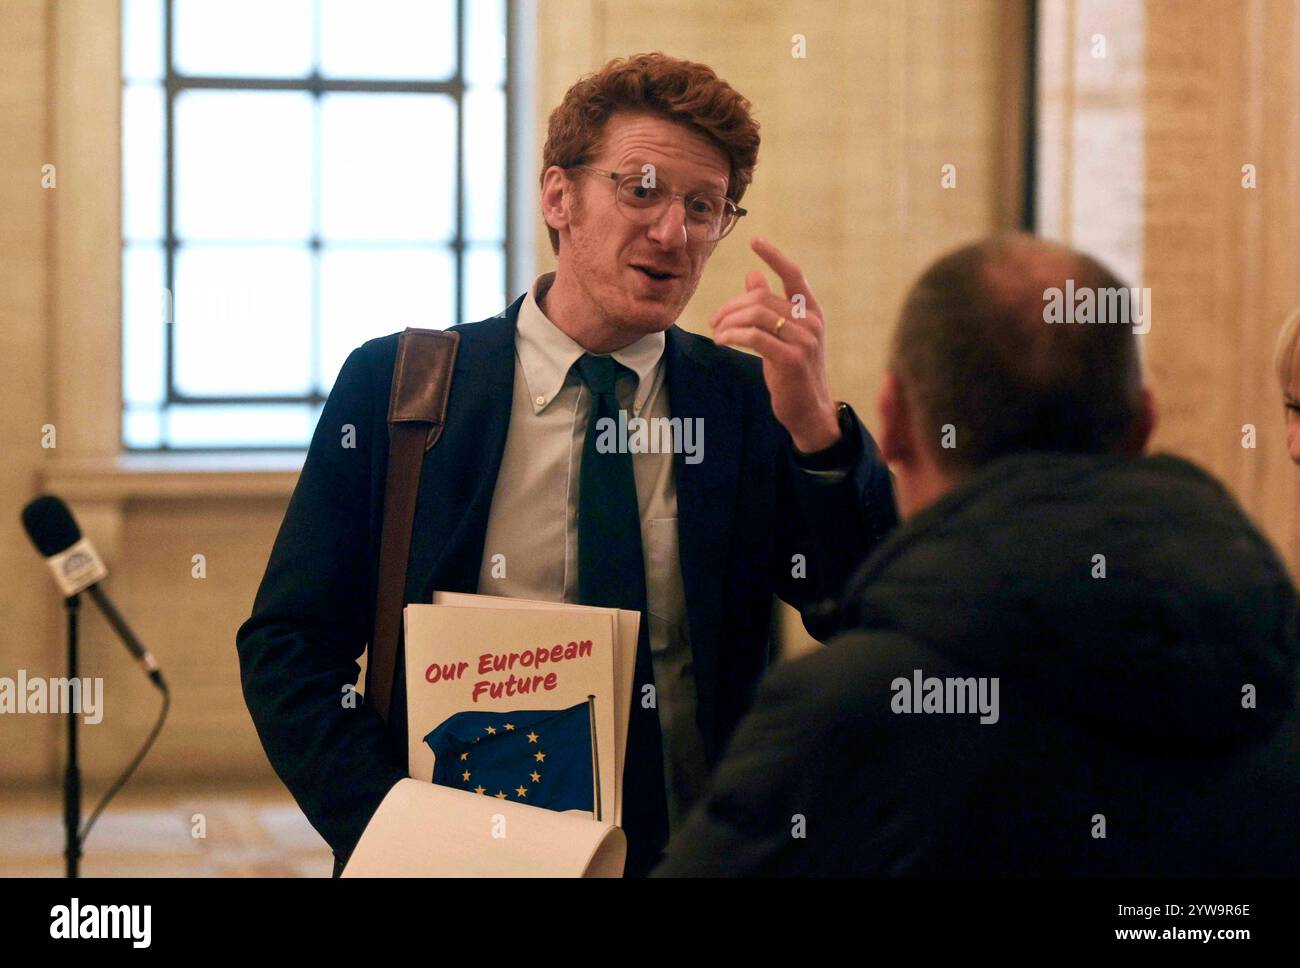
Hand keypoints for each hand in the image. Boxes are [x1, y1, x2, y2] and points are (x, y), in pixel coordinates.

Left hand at [708, 237, 840, 451]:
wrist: (809, 411)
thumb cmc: (793, 373)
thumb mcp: (782, 336)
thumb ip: (770, 307)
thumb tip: (753, 275)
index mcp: (811, 312)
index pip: (794, 275)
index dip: (775, 256)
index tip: (755, 241)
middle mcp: (810, 322)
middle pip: (762, 298)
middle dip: (731, 307)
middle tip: (714, 321)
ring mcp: (803, 341)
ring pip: (756, 315)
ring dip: (728, 322)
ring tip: (717, 333)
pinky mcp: (791, 359)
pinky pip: (754, 337)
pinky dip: (733, 336)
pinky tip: (722, 341)